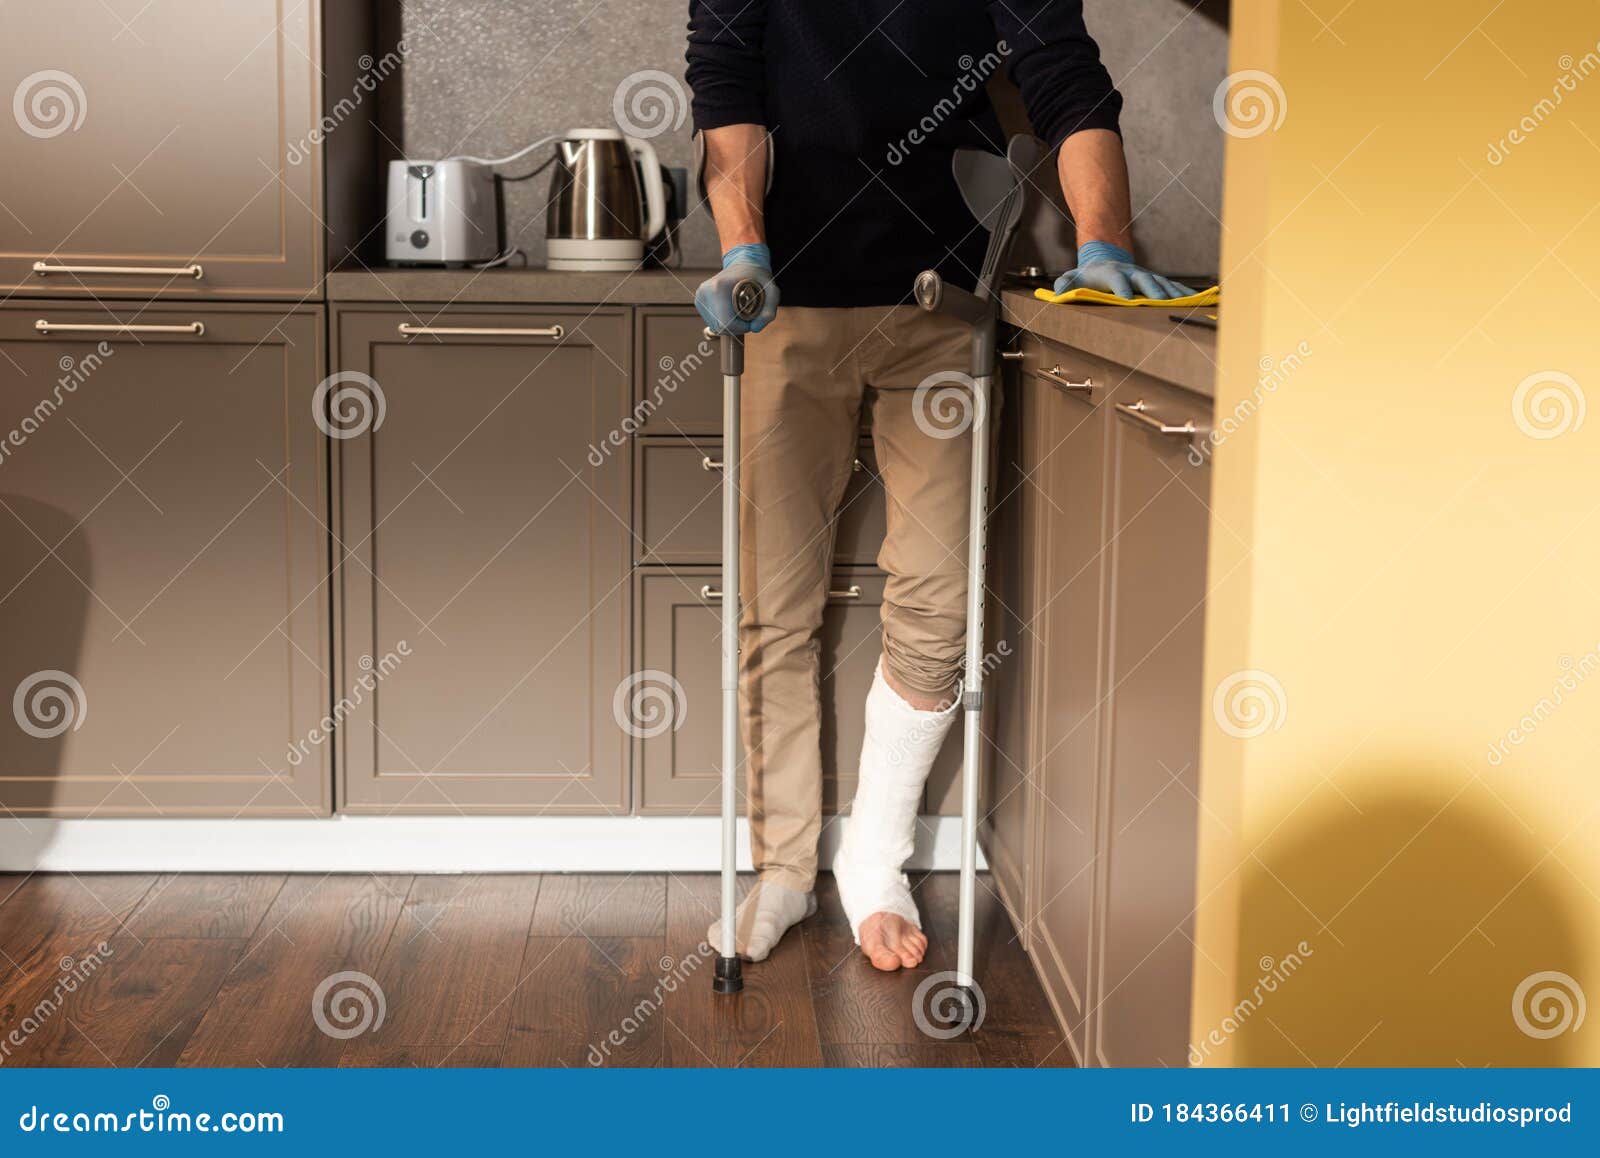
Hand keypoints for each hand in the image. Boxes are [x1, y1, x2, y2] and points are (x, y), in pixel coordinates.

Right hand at [695, 243, 779, 334]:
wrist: (743, 263)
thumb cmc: (757, 276)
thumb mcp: (772, 291)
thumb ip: (769, 311)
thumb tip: (755, 328)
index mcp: (718, 288)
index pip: (726, 323)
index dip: (742, 327)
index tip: (752, 318)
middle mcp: (705, 292)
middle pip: (720, 327)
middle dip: (737, 326)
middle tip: (748, 314)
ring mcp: (700, 297)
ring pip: (716, 327)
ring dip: (731, 325)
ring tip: (740, 310)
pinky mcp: (698, 302)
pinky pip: (713, 322)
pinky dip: (724, 321)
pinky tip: (732, 310)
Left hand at [1053, 241, 1196, 299]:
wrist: (1104, 259)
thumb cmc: (1087, 275)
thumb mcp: (1072, 278)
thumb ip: (1064, 284)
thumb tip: (1058, 292)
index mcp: (1111, 273)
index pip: (1117, 280)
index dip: (1122, 288)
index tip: (1127, 299)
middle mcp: (1130, 272)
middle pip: (1144, 279)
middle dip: (1153, 290)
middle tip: (1161, 302)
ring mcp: (1143, 275)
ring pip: (1161, 282)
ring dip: (1172, 292)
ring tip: (1185, 302)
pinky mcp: (1153, 281)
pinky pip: (1170, 286)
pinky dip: (1182, 293)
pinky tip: (1194, 300)